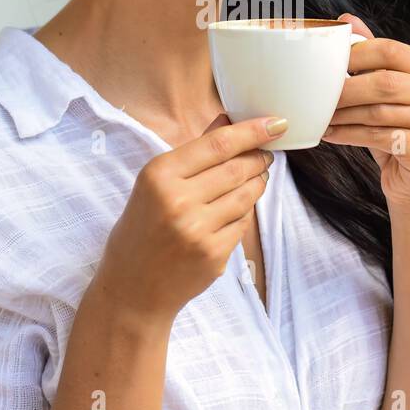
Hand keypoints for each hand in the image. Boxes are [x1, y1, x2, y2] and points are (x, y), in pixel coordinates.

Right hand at [98, 113, 280, 322]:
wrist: (132, 289)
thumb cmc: (141, 229)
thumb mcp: (154, 185)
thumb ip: (194, 152)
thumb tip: (228, 120)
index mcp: (159, 175)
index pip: (218, 144)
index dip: (253, 131)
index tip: (277, 123)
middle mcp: (178, 201)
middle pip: (237, 168)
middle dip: (259, 158)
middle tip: (266, 154)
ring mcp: (198, 231)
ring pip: (246, 195)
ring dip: (257, 183)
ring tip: (255, 178)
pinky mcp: (214, 255)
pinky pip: (243, 223)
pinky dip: (244, 212)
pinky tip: (235, 210)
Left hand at [321, 13, 409, 213]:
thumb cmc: (397, 134)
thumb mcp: (388, 94)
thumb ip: (373, 57)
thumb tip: (346, 19)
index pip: (392, 50)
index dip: (356, 54)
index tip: (327, 63)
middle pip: (385, 82)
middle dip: (345, 88)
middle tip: (317, 93)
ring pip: (379, 111)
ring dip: (343, 113)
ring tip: (320, 115)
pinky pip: (379, 136)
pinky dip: (348, 134)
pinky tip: (330, 133)